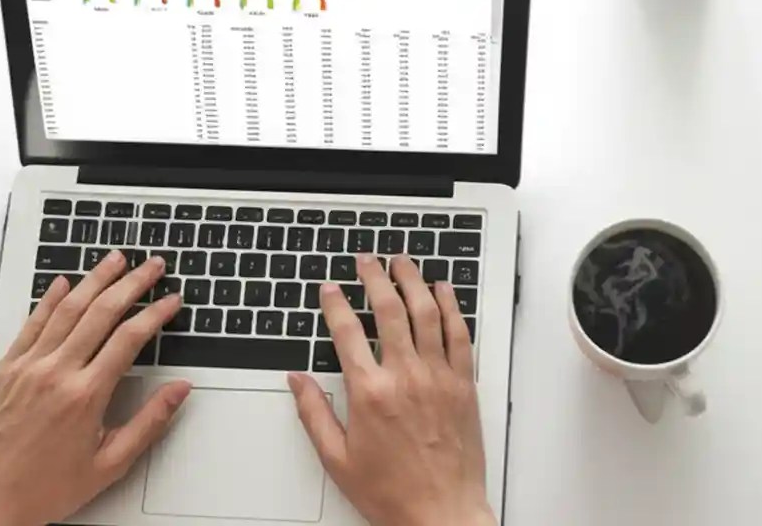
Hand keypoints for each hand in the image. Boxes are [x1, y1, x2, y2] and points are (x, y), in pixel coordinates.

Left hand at [0, 252, 189, 525]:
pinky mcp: (6, 369)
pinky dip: (49, 299)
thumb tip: (180, 391)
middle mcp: (55, 373)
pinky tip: (63, 283)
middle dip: (133, 283)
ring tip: (115, 260)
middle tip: (152, 266)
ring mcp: (27, 367)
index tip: (171, 301)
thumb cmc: (43, 490)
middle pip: (102, 312)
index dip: (155, 313)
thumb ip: (149, 423)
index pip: (129, 338)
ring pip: (67, 308)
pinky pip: (31, 323)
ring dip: (95, 279)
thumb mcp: (110, 464)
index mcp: (85, 396)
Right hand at [289, 254, 493, 525]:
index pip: (346, 332)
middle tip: (366, 260)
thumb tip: (297, 381)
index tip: (330, 288)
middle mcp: (405, 377)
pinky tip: (443, 291)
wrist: (442, 514)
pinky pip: (459, 334)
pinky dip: (451, 307)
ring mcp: (438, 378)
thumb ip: (313, 413)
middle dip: (375, 277)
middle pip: (389, 309)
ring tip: (403, 261)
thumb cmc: (393, 493)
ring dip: (413, 280)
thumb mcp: (337, 459)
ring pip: (427, 312)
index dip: (335, 303)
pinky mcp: (464, 385)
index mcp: (369, 393)